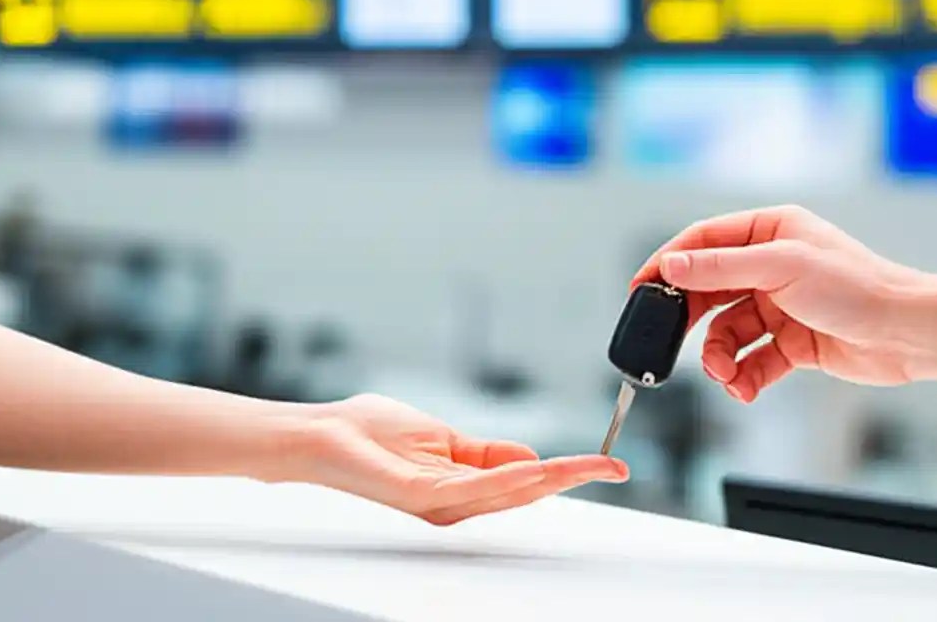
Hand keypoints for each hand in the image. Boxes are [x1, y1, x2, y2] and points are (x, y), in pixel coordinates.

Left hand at [272, 394, 627, 525]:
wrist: (321, 435)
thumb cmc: (370, 433)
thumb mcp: (444, 436)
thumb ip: (487, 451)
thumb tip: (532, 457)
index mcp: (463, 487)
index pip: (527, 481)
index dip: (570, 472)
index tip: (608, 463)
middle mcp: (456, 503)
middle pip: (527, 491)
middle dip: (574, 478)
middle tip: (615, 466)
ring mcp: (439, 501)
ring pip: (508, 492)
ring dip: (552, 478)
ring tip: (590, 466)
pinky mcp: (421, 494)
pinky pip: (472, 487)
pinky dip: (507, 478)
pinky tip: (535, 469)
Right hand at [631, 205, 936, 402]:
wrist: (908, 334)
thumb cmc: (858, 288)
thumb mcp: (781, 268)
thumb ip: (721, 268)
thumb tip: (672, 265)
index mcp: (771, 230)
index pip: (704, 241)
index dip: (669, 263)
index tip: (641, 286)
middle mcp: (772, 265)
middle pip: (709, 290)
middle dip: (690, 320)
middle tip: (669, 341)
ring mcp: (781, 305)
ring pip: (726, 331)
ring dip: (719, 357)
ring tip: (725, 374)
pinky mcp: (792, 342)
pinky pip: (752, 359)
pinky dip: (744, 376)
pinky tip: (745, 387)